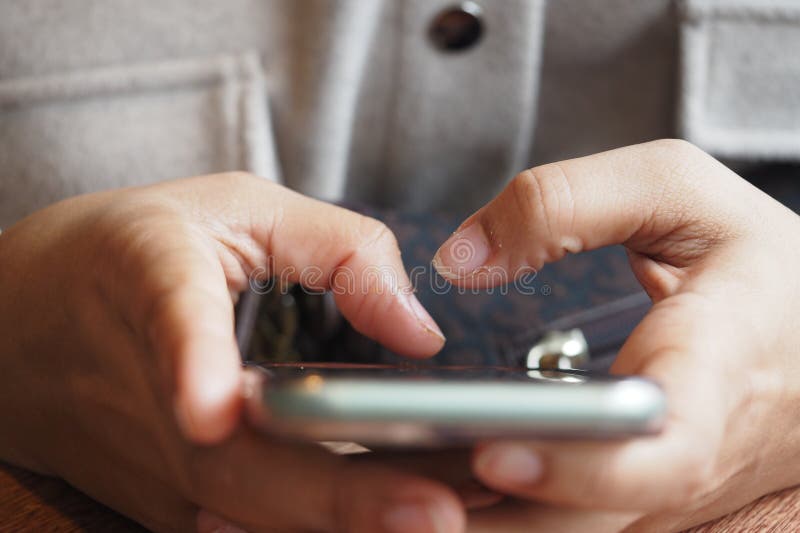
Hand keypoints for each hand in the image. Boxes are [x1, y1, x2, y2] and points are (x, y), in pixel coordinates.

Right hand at [0, 173, 465, 531]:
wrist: (18, 318)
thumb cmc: (136, 252)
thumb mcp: (235, 210)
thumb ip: (339, 249)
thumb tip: (421, 333)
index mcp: (150, 281)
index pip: (168, 321)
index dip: (190, 361)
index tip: (209, 409)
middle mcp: (144, 390)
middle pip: (230, 459)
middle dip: (336, 496)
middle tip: (435, 511)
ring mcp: (150, 460)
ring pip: (246, 512)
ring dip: (347, 525)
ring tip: (445, 517)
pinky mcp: (165, 501)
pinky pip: (248, 523)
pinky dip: (325, 527)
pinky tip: (397, 519)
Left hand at [433, 140, 799, 530]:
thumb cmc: (757, 260)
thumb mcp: (677, 191)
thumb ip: (564, 204)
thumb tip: (462, 259)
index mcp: (718, 367)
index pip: (665, 447)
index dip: (582, 465)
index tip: (496, 451)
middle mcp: (695, 452)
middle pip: (594, 516)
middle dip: (495, 514)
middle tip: (401, 490)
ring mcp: (670, 488)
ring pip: (572, 532)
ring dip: (485, 520)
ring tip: (400, 489)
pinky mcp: (647, 499)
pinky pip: (569, 521)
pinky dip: (502, 510)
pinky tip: (437, 484)